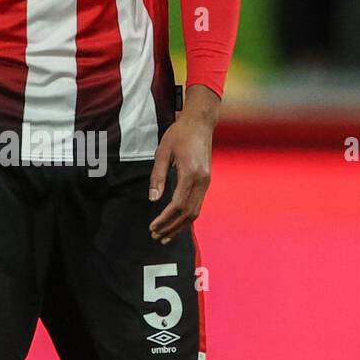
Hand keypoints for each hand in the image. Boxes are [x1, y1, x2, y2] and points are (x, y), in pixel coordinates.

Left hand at [148, 85, 218, 242]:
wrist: (200, 122)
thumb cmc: (179, 134)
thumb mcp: (163, 152)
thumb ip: (157, 176)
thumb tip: (153, 199)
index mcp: (190, 173)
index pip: (178, 205)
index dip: (165, 219)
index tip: (153, 227)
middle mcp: (202, 181)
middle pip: (188, 213)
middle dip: (172, 228)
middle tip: (156, 237)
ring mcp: (206, 182)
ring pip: (195, 212)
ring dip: (180, 226)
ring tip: (165, 235)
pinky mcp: (206, 181)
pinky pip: (198, 204)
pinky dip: (187, 217)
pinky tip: (176, 223)